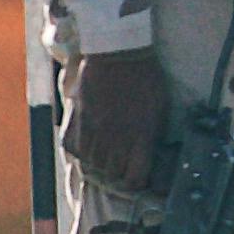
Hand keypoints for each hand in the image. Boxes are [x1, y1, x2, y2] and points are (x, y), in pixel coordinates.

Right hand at [68, 48, 168, 192]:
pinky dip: (79, 151)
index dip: (136, 182)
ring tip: (103, 157)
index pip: (134, 180)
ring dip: (98, 164)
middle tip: (121, 166)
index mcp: (140, 138)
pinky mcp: (76, 119)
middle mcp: (115, 139)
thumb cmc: (146, 76)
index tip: (138, 177)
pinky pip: (72, 148)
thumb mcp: (160, 107)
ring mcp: (93, 130)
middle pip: (112, 175)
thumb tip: (150, 154)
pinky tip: (87, 145)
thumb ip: (152, 134)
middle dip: (118, 174)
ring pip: (91, 165)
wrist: (118, 51)